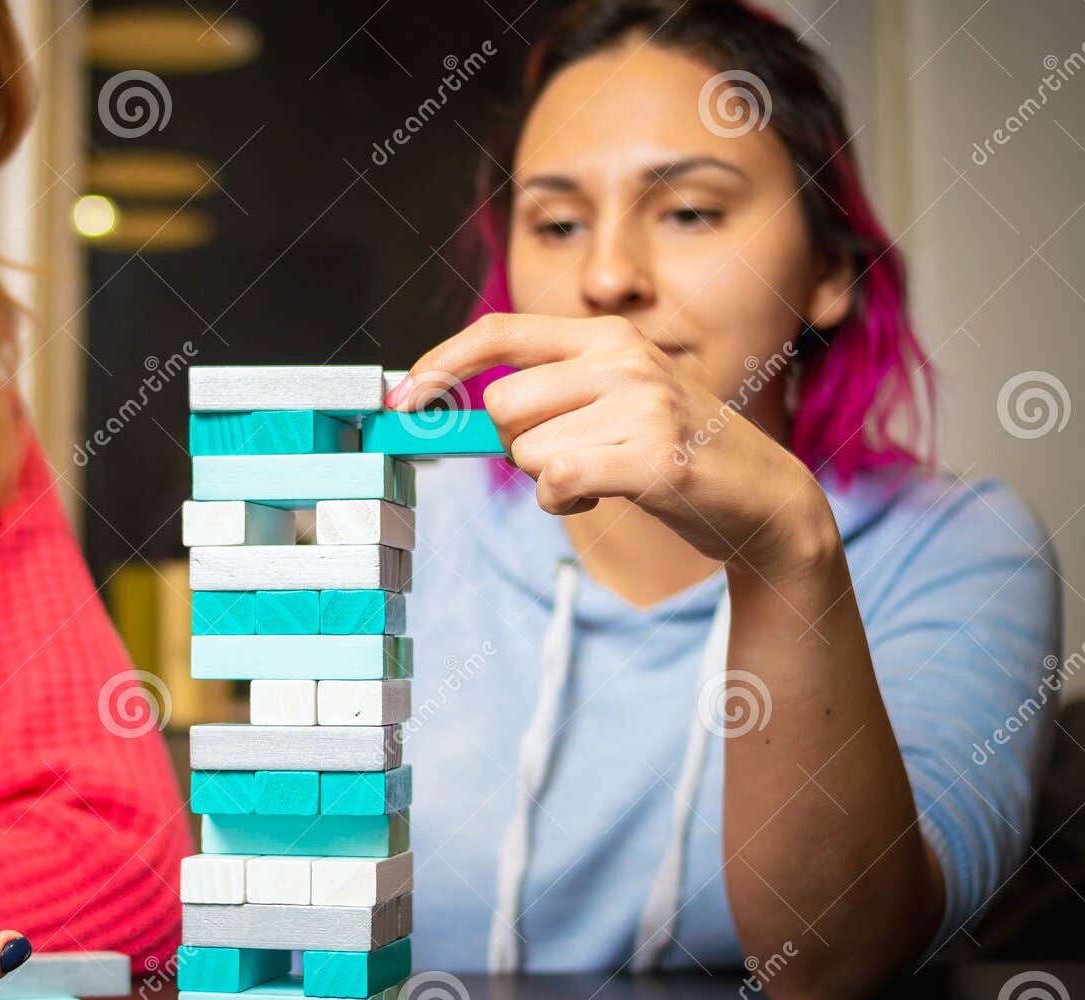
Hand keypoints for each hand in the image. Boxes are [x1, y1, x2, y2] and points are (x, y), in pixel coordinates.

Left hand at [392, 313, 839, 580]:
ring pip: (527, 453)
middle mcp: (622, 357)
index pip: (499, 332)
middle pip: (501, 408)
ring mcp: (642, 403)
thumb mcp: (618, 399)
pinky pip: (557, 482)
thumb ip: (554, 392)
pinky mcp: (654, 455)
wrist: (764, 498)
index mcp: (607, 336)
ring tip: (606, 476)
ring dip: (551, 481)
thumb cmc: (675, 451)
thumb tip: (464, 409)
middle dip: (517, 449)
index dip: (440, 362)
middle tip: (570, 457)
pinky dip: (567, 501)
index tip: (401, 398)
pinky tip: (608, 495)